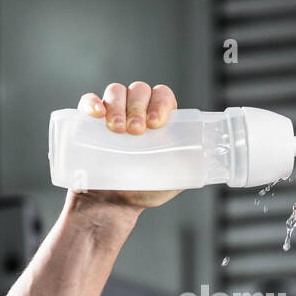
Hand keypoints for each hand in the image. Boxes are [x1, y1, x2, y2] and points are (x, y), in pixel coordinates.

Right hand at [72, 82, 182, 209]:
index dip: (160, 103)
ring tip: (117, 129)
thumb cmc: (144, 190)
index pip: (163, 96)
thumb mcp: (173, 179)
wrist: (111, 205)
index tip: (155, 123)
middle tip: (136, 131)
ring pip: (116, 91)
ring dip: (118, 105)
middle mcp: (136, 112)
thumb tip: (207, 159)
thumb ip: (189, 166)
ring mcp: (111, 114)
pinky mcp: (88, 122)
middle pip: (139, 90)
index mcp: (158, 119)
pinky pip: (89, 102)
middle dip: (138, 107)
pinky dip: (92, 102)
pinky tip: (97, 114)